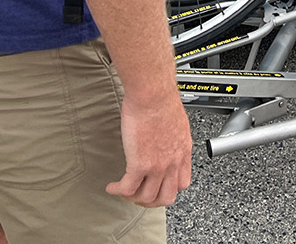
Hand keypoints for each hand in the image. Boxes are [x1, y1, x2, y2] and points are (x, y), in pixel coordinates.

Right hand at [106, 91, 192, 208]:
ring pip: (147, 198)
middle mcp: (172, 162)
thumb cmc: (161, 100)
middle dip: (152, 201)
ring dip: (134, 198)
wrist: (152, 94)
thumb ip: (172, 135)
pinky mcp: (139, 164)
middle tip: (140, 195)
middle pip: (166, 197)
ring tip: (124, 191)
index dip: (168, 188)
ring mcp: (157, 166)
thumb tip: (165, 137)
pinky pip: (127, 188)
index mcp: (183, 151)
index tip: (157, 186)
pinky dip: (118, 191)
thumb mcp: (176, 122)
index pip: (182, 183)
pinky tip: (112, 187)